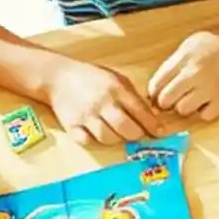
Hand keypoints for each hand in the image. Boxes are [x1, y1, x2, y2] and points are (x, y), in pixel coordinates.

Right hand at [46, 59, 164, 145]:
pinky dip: (93, 140)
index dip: (153, 125)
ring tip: (115, 132)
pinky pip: (87, 141)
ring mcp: (86, 116)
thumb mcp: (116, 79)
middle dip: (136, 134)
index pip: (140, 111)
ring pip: (108, 139)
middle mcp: (102, 103)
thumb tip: (151, 117)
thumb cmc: (92, 78)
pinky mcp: (71, 125)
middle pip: (127, 129)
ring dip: (116, 139)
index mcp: (116, 89)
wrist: (58, 76)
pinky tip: (95, 132)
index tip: (160, 132)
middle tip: (135, 132)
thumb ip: (132, 97)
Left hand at [148, 31, 218, 119]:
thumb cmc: (215, 43)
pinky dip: (205, 111)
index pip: (155, 85)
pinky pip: (205, 116)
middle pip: (165, 100)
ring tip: (194, 98)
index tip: (159, 94)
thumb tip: (156, 88)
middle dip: (167, 102)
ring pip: (183, 110)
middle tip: (176, 98)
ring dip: (186, 107)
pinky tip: (208, 101)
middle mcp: (193, 74)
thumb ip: (171, 66)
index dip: (154, 93)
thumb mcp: (187, 47)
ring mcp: (209, 88)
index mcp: (182, 60)